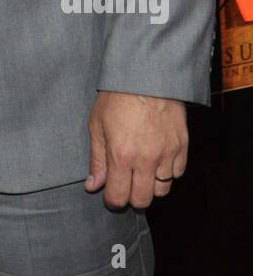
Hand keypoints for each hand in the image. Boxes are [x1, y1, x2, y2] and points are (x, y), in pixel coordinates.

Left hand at [86, 91, 187, 208]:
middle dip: (132, 197)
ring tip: (142, 170)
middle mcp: (145, 160)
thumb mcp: (97, 125)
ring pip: (162, 190)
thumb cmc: (117, 97)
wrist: (147, 75)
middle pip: (142, 200)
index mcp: (121, 155)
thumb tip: (93, 186)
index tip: (110, 194)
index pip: (118, 197)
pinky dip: (168, 171)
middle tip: (126, 184)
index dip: (112, 200)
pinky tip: (158, 159)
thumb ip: (97, 160)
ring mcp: (167, 154)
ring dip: (151, 185)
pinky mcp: (182, 146)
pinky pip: (177, 173)